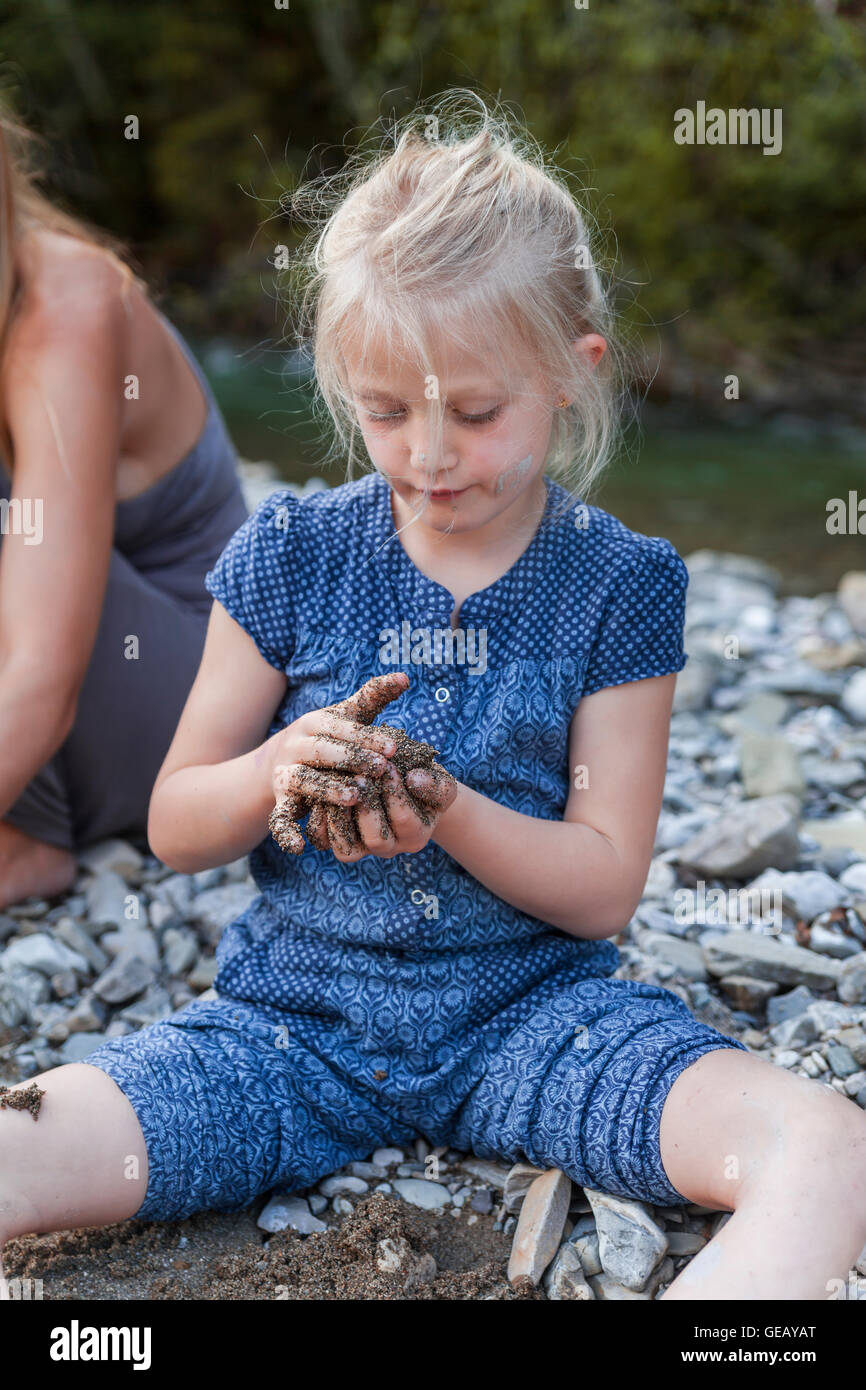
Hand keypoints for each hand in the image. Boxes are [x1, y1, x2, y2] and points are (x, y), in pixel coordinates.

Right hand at [267, 672, 405, 853]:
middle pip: (322, 752)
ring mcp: (285, 774)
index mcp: (315, 722)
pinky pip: (279, 818)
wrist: (279, 760)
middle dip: (352, 760)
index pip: (341, 727)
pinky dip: (286, 833)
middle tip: (381, 770)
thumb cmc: (327, 736)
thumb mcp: (347, 714)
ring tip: (355, 797)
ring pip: (304, 781)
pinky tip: (301, 847)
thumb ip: (374, 695)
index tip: (393, 749)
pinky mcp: (280, 801)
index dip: (367, 738)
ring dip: (327, 789)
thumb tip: (406, 677)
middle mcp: (296, 745)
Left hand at [327, 757, 458, 862]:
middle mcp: (389, 848)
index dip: (394, 794)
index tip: (388, 766)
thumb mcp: (441, 783)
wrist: (405, 787)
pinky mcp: (340, 842)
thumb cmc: (423, 783)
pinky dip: (321, 822)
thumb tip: (415, 780)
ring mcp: (363, 849)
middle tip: (361, 776)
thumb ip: (436, 785)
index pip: (404, 820)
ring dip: (340, 818)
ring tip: (338, 787)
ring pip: (347, 849)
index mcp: (415, 836)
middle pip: (376, 840)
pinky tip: (322, 795)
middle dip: (367, 808)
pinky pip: (325, 842)